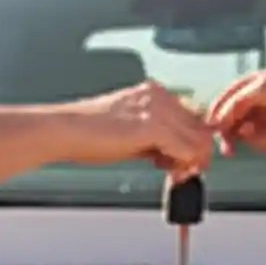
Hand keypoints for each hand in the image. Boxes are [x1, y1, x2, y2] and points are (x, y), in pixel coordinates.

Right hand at [58, 81, 213, 178]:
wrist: (64, 131)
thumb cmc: (89, 133)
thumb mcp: (132, 132)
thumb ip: (157, 138)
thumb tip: (179, 156)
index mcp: (154, 93)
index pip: (193, 118)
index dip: (192, 143)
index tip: (182, 161)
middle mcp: (159, 96)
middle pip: (201, 127)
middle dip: (196, 154)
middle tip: (181, 171)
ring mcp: (157, 109)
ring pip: (199, 139)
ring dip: (192, 161)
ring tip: (172, 171)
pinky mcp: (152, 126)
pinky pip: (186, 150)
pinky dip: (183, 165)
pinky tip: (167, 170)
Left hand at [205, 71, 265, 157]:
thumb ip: (261, 138)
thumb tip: (238, 131)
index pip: (242, 104)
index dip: (232, 126)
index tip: (230, 148)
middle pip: (232, 99)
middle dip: (223, 124)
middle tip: (225, 149)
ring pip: (231, 98)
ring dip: (223, 122)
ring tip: (226, 145)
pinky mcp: (265, 86)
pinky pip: (236, 101)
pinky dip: (227, 116)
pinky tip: (226, 131)